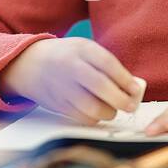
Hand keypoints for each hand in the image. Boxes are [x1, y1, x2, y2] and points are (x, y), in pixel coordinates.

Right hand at [0, 37, 141, 123]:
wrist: (31, 64)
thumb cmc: (68, 58)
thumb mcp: (85, 50)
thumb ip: (107, 65)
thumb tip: (131, 88)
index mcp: (81, 49)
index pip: (107, 63)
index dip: (124, 79)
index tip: (135, 89)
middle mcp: (70, 66)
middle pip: (100, 86)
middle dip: (120, 99)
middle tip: (130, 106)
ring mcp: (62, 86)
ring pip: (90, 106)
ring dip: (108, 112)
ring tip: (114, 110)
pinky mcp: (57, 104)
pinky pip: (81, 117)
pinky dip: (94, 119)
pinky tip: (98, 113)